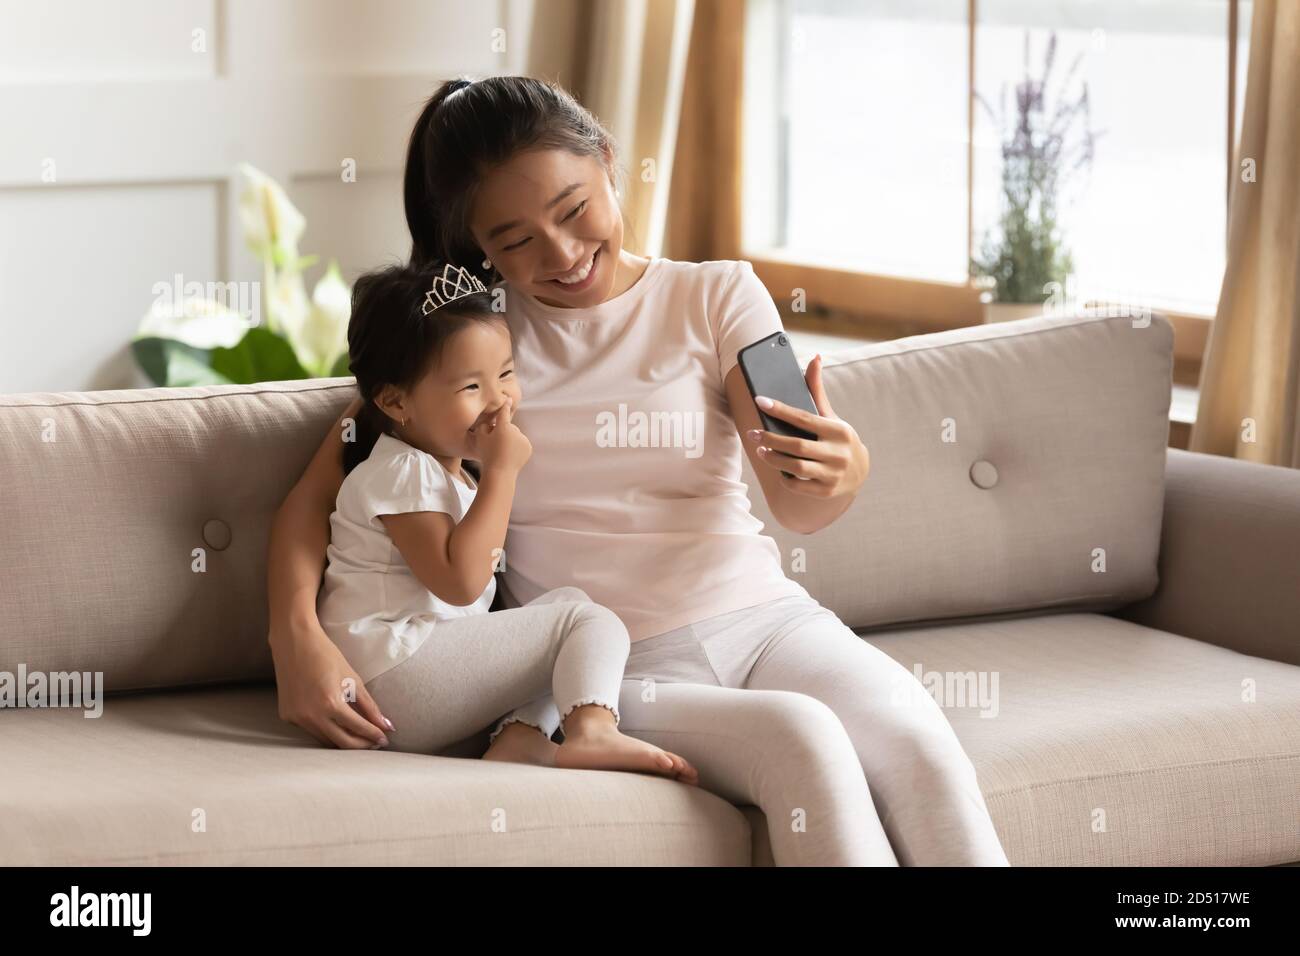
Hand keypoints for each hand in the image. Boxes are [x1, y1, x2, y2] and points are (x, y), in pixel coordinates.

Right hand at [269, 617, 394, 749]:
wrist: (294, 642)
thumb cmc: (326, 656)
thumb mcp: (352, 679)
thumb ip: (370, 706)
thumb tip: (386, 726)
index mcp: (330, 703)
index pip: (358, 728)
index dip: (374, 735)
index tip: (385, 739)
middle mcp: (311, 715)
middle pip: (342, 742)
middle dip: (361, 745)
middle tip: (375, 743)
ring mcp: (296, 718)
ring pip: (325, 740)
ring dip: (343, 741)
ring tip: (360, 737)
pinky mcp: (287, 716)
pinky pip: (311, 730)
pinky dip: (326, 730)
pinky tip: (337, 725)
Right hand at [467, 395, 531, 474]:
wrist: (500, 472)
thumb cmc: (487, 455)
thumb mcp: (480, 438)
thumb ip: (483, 426)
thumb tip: (489, 423)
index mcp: (504, 427)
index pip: (504, 413)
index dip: (505, 405)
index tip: (509, 399)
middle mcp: (516, 431)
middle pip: (509, 427)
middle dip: (503, 432)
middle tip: (495, 444)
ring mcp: (523, 440)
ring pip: (515, 436)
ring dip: (510, 440)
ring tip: (502, 452)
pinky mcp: (528, 447)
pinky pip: (521, 443)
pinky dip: (517, 447)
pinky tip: (509, 455)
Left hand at [748, 353, 869, 497]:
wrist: (861, 471)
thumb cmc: (838, 438)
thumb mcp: (831, 416)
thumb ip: (817, 390)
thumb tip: (815, 357)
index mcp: (838, 430)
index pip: (804, 418)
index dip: (780, 409)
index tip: (759, 401)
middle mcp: (838, 453)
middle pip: (796, 446)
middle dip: (771, 439)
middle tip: (752, 433)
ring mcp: (833, 474)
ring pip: (796, 468)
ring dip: (774, 459)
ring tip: (760, 450)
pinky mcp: (826, 491)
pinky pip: (799, 486)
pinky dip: (785, 478)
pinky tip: (777, 469)